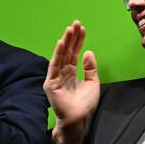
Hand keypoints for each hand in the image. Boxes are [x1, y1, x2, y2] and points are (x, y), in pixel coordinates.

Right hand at [45, 21, 99, 143]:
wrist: (79, 119)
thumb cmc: (85, 104)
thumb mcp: (93, 82)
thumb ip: (90, 67)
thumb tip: (88, 52)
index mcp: (71, 72)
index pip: (74, 52)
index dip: (78, 40)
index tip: (82, 28)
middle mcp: (63, 72)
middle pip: (67, 51)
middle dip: (71, 37)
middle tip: (76, 24)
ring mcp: (56, 77)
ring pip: (61, 56)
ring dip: (65, 42)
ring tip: (69, 29)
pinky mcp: (51, 83)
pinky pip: (54, 66)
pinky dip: (57, 54)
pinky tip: (61, 44)